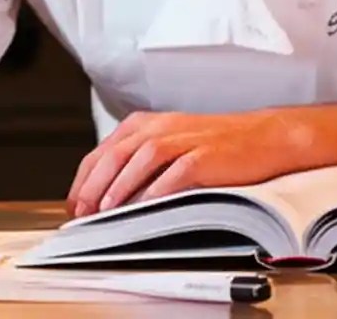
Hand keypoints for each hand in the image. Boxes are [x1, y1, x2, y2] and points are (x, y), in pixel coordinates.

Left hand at [66, 111, 291, 217]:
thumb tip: (105, 194)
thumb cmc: (215, 145)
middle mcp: (160, 128)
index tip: (73, 204)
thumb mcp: (169, 144)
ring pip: (140, 159)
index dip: (83, 179)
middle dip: (93, 185)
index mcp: (145, 125)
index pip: (102, 151)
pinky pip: (176, 173)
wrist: (263, 137)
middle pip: (115, 154)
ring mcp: (183, 140)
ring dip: (119, 186)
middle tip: (81, 212)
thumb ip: (138, 161)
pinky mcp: (205, 156)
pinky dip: (157, 190)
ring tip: (104, 210)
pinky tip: (145, 207)